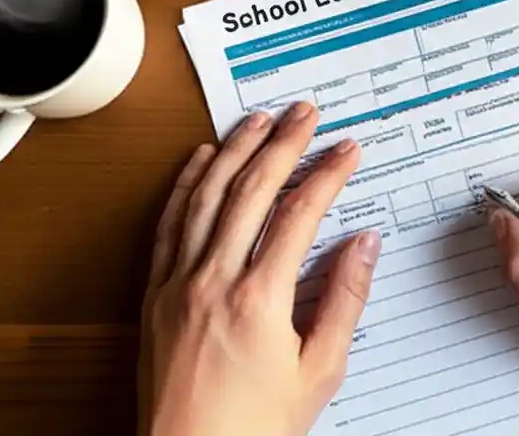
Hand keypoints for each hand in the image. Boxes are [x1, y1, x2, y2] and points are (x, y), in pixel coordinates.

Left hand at [138, 104, 379, 435]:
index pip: (298, 214)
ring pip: (205, 196)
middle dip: (282, 143)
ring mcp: (177, 283)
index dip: (326, 174)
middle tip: (305, 113)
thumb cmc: (253, 429)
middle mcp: (213, 281)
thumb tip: (364, 244)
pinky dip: (185, 185)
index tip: (346, 151)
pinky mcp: (154, 294)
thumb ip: (343, 301)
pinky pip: (168, 224)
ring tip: (257, 120)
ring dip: (233, 150)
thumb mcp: (318, 372)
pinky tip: (198, 160)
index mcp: (259, 300)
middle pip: (250, 190)